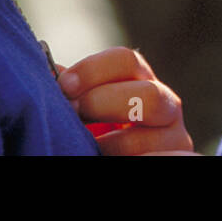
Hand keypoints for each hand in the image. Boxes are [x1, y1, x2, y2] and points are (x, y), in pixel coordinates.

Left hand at [56, 47, 194, 154]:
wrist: (118, 152)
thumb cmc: (97, 124)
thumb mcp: (89, 100)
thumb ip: (74, 87)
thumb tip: (47, 73)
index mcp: (142, 79)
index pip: (126, 60)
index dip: (93, 70)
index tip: (64, 85)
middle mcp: (166, 103)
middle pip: (147, 95)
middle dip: (104, 103)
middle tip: (74, 113)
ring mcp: (174, 136)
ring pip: (144, 138)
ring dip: (109, 144)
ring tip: (85, 146)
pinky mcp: (174, 158)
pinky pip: (149, 160)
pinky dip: (121, 159)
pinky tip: (100, 157)